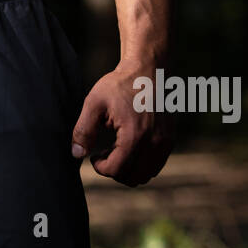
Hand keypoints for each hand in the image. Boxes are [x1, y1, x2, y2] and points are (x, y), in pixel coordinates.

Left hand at [71, 64, 174, 185]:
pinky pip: (156, 165)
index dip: (101, 168)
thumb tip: (76, 154)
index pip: (117, 170)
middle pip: (133, 178)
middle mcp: (154, 142)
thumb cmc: (119, 84)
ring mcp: (165, 142)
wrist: (148, 70)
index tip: (94, 156)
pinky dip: (142, 164)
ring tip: (117, 151)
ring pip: (146, 175)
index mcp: (134, 135)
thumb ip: (83, 130)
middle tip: (104, 155)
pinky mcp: (170, 139)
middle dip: (115, 171)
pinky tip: (130, 146)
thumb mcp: (94, 103)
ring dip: (129, 170)